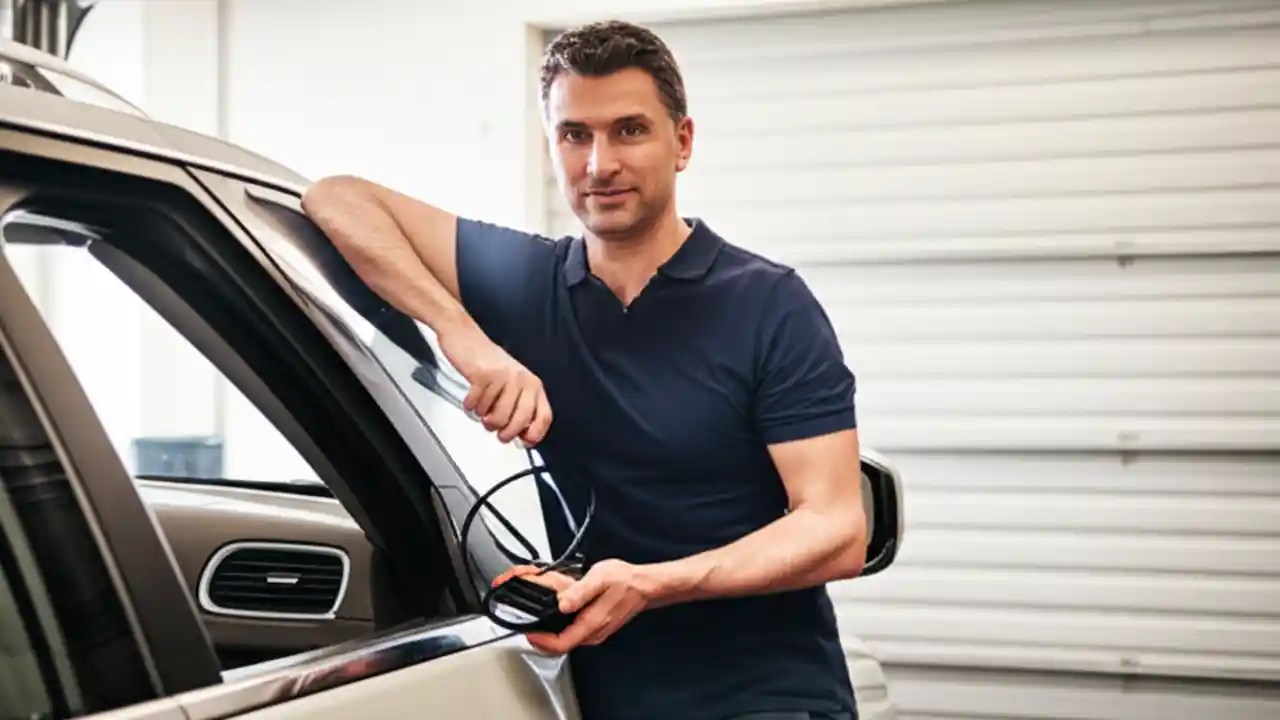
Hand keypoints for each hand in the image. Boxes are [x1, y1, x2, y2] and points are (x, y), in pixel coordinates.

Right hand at [439, 324, 551, 445]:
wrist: (465, 336)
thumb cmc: (488, 362)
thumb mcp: (512, 383)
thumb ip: (519, 406)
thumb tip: (521, 436)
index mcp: (533, 384)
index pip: (544, 416)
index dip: (534, 435)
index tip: (523, 441)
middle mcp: (522, 380)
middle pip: (519, 422)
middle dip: (505, 433)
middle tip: (495, 429)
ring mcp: (504, 377)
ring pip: (497, 418)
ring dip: (485, 419)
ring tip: (482, 410)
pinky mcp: (484, 375)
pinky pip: (478, 406)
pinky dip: (471, 407)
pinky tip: (472, 399)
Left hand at [523, 560, 652, 654]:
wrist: (644, 585)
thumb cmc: (624, 581)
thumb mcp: (599, 578)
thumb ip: (579, 592)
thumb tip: (561, 604)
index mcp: (591, 623)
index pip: (560, 644)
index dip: (541, 641)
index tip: (528, 633)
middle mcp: (593, 633)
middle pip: (561, 645)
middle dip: (542, 637)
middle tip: (530, 624)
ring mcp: (596, 632)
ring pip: (567, 640)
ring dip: (551, 633)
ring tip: (541, 617)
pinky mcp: (597, 628)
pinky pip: (574, 634)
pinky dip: (562, 628)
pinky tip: (559, 614)